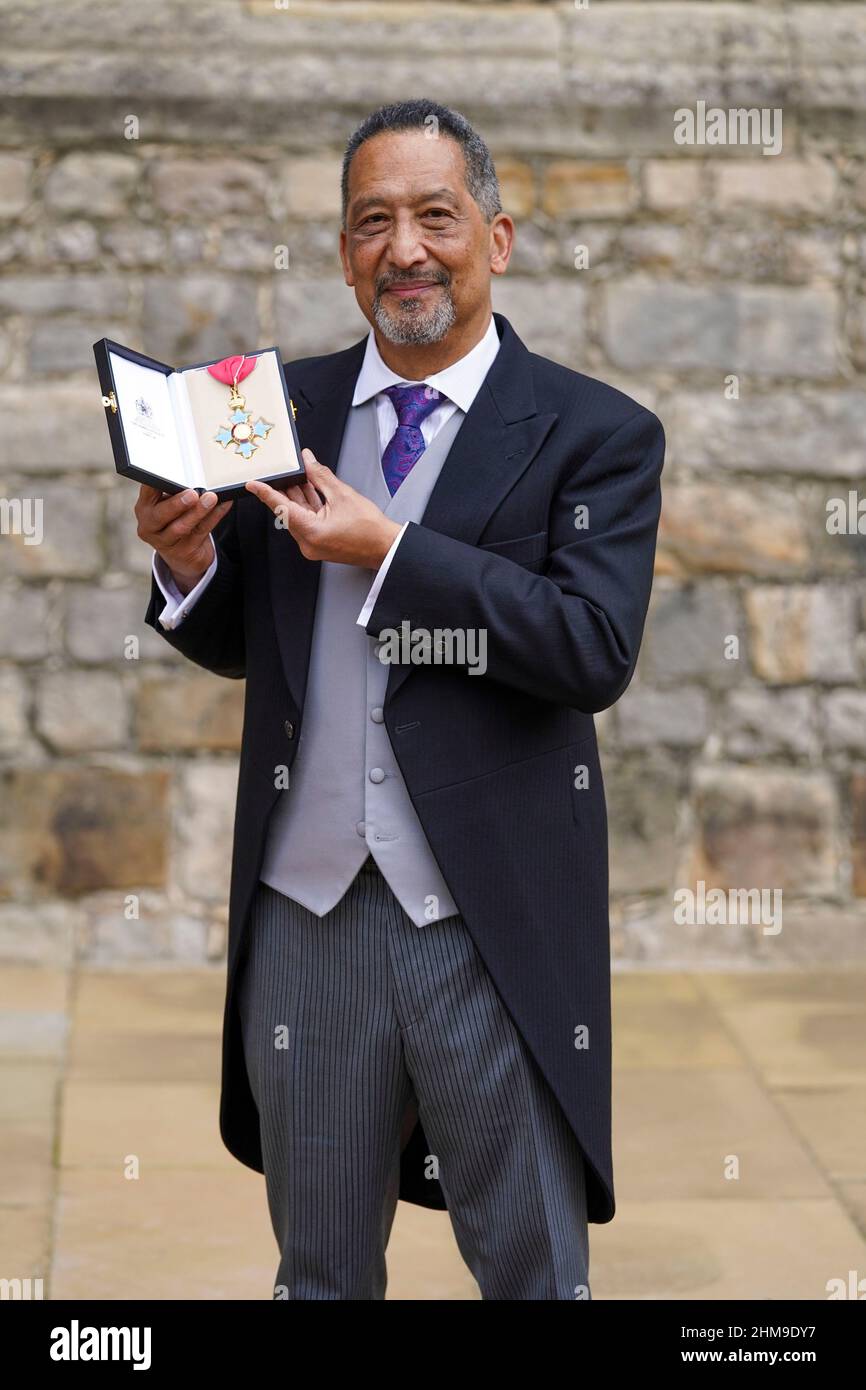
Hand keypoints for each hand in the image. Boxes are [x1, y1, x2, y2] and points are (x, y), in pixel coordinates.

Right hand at [135, 484, 232, 594]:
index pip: (147, 492)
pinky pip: (201, 532)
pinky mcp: (184, 552)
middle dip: (177, 504)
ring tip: (211, 499)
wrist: (182, 555)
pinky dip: (214, 516)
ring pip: (181, 527)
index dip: (155, 483)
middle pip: (161, 515)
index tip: (165, 475)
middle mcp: (149, 526)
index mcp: (144, 508)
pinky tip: (223, 505)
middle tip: (192, 494)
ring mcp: (165, 542)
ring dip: (197, 512)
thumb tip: (194, 481)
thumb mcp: (168, 507)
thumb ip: (174, 495)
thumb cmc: (175, 521)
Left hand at [245, 449, 400, 567]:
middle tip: (282, 471)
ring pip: (298, 515)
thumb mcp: (343, 495)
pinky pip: (307, 521)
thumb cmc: (370, 529)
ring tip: (299, 476)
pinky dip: (308, 506)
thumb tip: (308, 462)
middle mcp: (308, 542)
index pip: (281, 508)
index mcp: (311, 532)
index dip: (265, 493)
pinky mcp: (319, 543)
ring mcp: (313, 545)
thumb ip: (321, 476)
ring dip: (298, 496)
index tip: (252, 484)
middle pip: (288, 511)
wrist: (385, 547)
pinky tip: (310, 490)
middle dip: (286, 489)